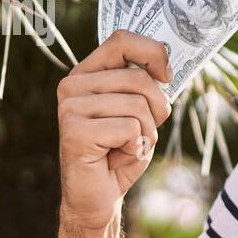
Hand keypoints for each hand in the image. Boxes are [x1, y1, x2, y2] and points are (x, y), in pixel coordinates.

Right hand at [58, 30, 173, 233]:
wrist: (98, 197)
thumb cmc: (120, 152)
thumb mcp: (139, 112)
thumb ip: (146, 85)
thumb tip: (168, 66)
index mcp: (87, 74)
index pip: (122, 40)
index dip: (153, 52)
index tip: (167, 76)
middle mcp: (72, 85)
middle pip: (139, 79)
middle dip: (157, 110)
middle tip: (142, 132)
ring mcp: (69, 108)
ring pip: (138, 106)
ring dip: (146, 133)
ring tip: (127, 146)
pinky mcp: (74, 131)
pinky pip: (129, 129)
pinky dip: (135, 148)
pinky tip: (117, 158)